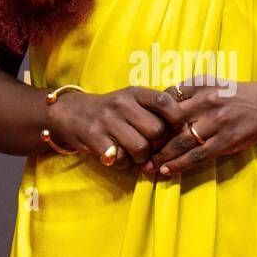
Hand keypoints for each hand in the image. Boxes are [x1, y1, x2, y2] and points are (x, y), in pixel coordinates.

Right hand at [44, 85, 189, 168]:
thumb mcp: (132, 100)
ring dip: (142, 157)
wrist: (71, 112)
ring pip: (141, 148)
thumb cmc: (112, 110)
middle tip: (151, 148)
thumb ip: (155, 109)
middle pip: (156, 131)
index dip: (177, 118)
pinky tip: (118, 156)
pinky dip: (123, 163)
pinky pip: (120, 158)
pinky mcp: (94, 137)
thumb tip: (184, 128)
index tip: (177, 129)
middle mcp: (122, 103)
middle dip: (158, 145)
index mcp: (135, 93)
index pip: (164, 101)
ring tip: (135, 154)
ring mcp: (107, 120)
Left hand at [141, 77, 256, 175]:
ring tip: (148, 167)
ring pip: (182, 142)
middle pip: (171, 123)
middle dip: (152, 139)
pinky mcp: (227, 140)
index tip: (137, 128)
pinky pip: (199, 155)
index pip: (167, 100)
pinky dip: (181, 164)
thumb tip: (161, 100)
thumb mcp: (213, 83)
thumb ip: (189, 90)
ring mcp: (217, 122)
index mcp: (201, 86)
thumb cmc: (238, 95)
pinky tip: (168, 171)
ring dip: (162, 156)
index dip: (150, 115)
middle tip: (136, 152)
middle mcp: (207, 102)